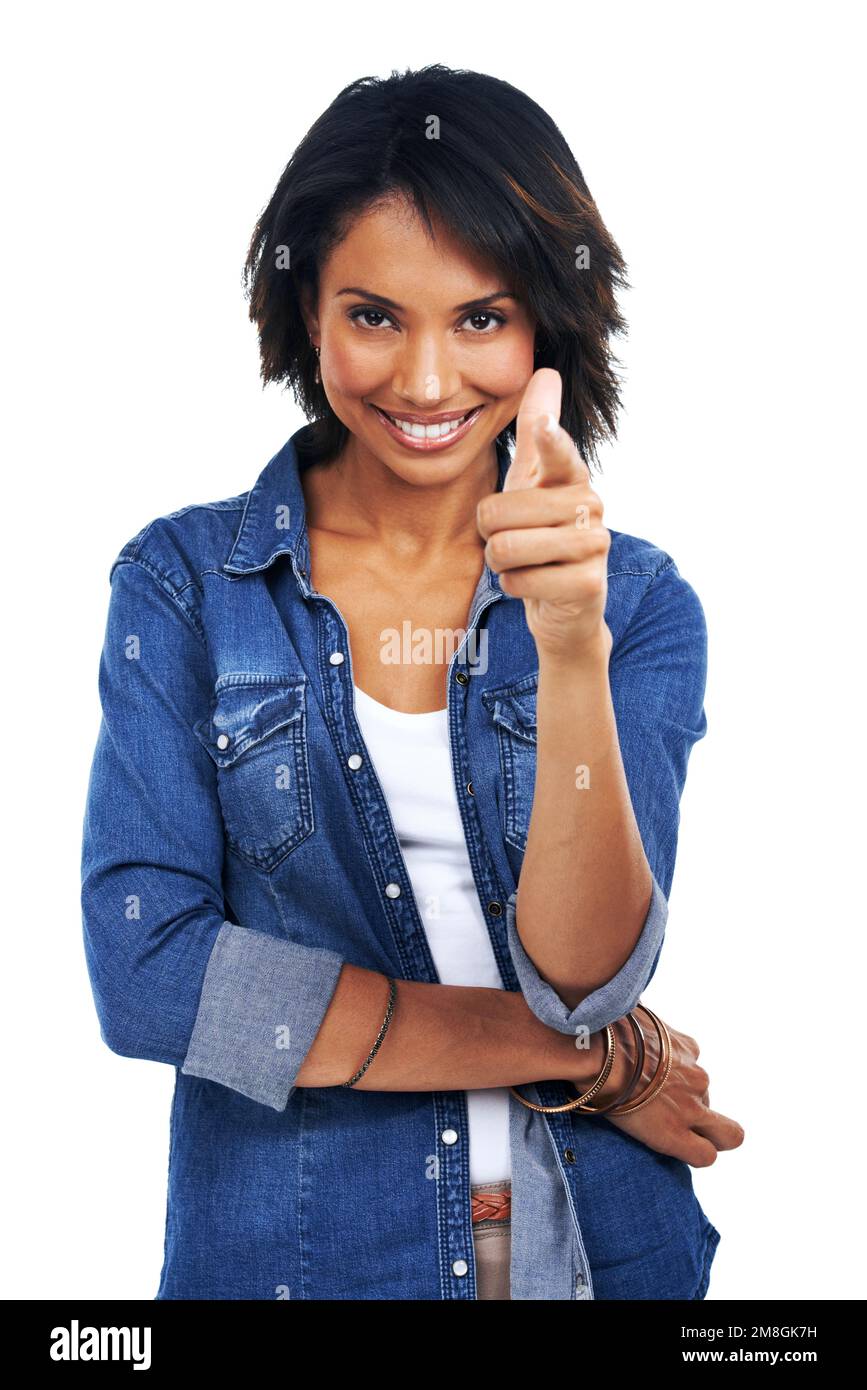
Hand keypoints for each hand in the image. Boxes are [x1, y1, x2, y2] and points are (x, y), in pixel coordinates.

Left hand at [477, 367, 610, 660]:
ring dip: (501, 561)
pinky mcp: (587, 585)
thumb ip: (538, 433)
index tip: (545, 426)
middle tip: (512, 538)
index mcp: (572, 478)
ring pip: (507, 548)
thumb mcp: (535, 482)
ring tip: (524, 561)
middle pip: (500, 513)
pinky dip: (515, 586)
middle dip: (490, 533)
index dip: (550, 442)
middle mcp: (590, 506)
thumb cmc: (543, 533)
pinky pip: (519, 581)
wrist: (567, 604)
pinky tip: (535, 584)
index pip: (559, 455)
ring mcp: (594, 546)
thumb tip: (547, 370)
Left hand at [591, 1013, 745, 1166]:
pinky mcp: (690, 1048)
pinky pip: (690, 1058)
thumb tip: (658, 1122)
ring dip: (685, 1086)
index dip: (699, 1150)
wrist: (596, 1043)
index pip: (706, 1156)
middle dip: (719, 1133)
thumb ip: (654, 1128)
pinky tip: (650, 1049)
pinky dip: (675, 1056)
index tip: (687, 1143)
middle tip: (694, 1121)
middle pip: (731, 1135)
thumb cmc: (598, 1087)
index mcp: (672, 1134)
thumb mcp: (624, 1124)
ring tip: (651, 1073)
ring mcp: (695, 1077)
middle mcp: (691, 1108)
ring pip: (703, 1090)